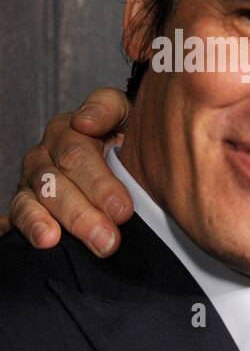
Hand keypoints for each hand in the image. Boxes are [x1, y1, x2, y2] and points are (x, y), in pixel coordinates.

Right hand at [8, 87, 133, 255]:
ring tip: (60, 242)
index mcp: (68, 131)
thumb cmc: (129, 133)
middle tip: (109, 240)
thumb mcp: (126, 113)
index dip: (100, 184)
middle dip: (83, 215)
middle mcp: (45, 155)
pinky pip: (18, 216)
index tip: (123, 210)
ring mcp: (32, 181)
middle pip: (56, 184)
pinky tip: (41, 242)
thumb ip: (108, 108)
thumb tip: (85, 121)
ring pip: (35, 202)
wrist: (125, 150)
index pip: (77, 156)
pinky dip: (26, 228)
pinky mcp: (25, 204)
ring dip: (50, 225)